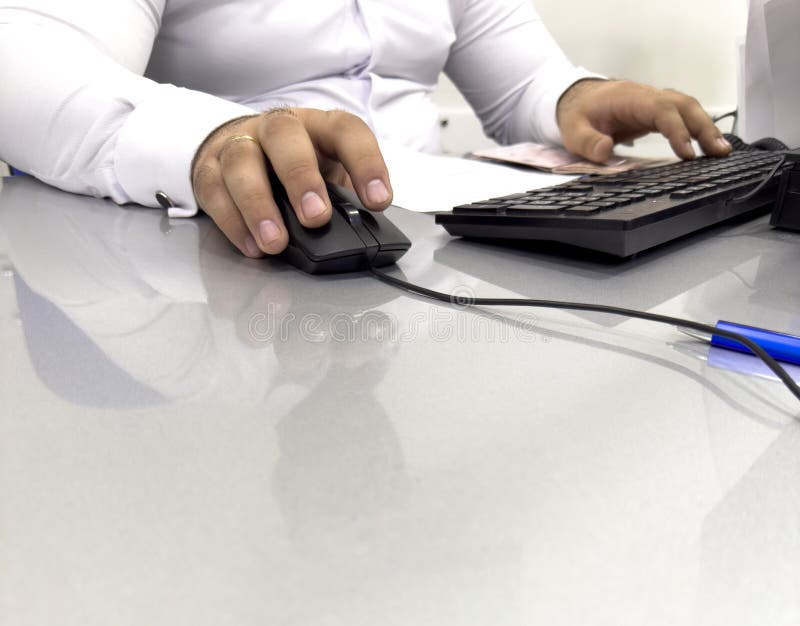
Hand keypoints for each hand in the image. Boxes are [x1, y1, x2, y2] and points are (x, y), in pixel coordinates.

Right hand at [191, 107, 392, 257]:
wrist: (239, 149)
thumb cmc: (294, 167)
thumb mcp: (327, 173)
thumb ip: (342, 196)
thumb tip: (358, 231)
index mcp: (317, 126)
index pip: (346, 130)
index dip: (365, 162)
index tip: (379, 201)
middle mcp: (277, 128)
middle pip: (284, 136)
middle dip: (301, 177)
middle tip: (316, 218)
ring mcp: (239, 143)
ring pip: (242, 161)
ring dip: (259, 203)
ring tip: (276, 242)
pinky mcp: (209, 168)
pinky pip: (215, 190)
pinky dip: (233, 221)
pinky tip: (253, 246)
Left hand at [556, 79, 731, 162]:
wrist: (578, 99)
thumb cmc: (578, 114)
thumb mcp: (573, 130)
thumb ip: (588, 141)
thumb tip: (604, 150)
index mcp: (630, 98)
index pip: (661, 110)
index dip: (677, 130)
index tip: (687, 153)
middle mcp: (648, 97)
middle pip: (684, 105)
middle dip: (704, 127)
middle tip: (719, 152)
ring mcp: (655, 103)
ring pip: (688, 109)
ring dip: (707, 128)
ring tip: (722, 151)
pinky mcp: (657, 112)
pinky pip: (683, 116)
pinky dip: (698, 129)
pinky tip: (709, 146)